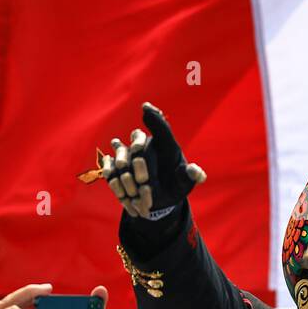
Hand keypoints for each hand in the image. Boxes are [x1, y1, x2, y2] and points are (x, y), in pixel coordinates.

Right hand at [100, 102, 205, 219]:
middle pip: (136, 140)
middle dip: (138, 160)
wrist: (160, 201)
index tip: (146, 107)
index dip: (153, 116)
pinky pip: (110, 170)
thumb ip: (192, 175)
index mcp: (163, 144)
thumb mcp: (186, 181)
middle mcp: (143, 144)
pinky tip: (125, 198)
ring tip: (136, 195)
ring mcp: (127, 155)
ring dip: (127, 176)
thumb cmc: (175, 184)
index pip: (160, 127)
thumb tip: (197, 172)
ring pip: (121, 155)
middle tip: (144, 181)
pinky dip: (115, 182)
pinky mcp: (115, 169)